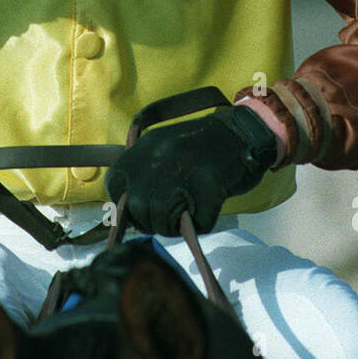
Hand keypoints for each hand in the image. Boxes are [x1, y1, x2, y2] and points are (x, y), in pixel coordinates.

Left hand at [105, 105, 277, 237]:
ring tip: (187, 217)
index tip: (139, 211)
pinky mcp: (209, 185)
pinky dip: (202, 224)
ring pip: (163, 219)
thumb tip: (126, 208)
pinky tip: (207, 211)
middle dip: (151, 221)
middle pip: (139, 208)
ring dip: (174, 227)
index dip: (125, 205)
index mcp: (145, 147)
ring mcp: (184, 170)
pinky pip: (196, 223)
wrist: (242, 131)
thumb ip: (143, 171)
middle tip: (169, 218)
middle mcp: (159, 157)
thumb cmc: (201, 146)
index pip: (115, 185)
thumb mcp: (163, 147)